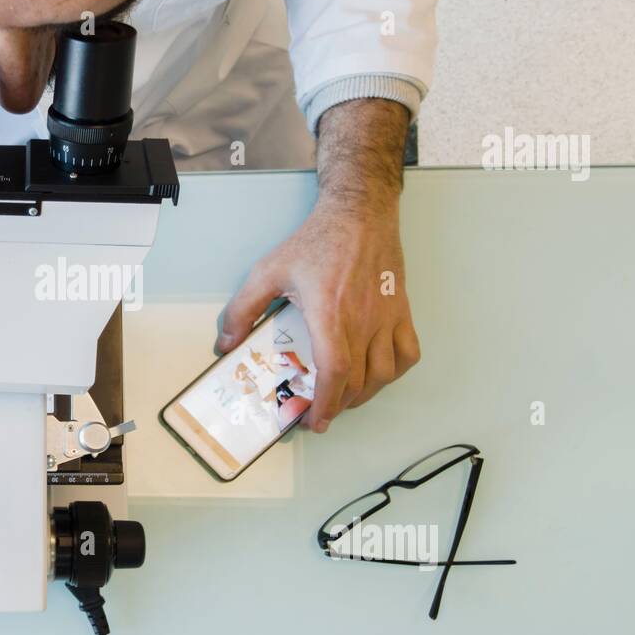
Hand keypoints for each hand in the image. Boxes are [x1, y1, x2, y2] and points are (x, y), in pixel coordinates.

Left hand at [218, 201, 419, 433]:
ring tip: (344, 398)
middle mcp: (363, 320)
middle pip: (358, 381)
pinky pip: (409, 352)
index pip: (335, 371)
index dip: (326, 403)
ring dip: (365, 394)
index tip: (314, 421)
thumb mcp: (268, 271)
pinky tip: (378, 373)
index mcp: (330, 313)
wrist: (359, 213)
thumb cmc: (316, 241)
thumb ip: (243, 309)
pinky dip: (395, 371)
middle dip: (338, 406)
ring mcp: (387, 316)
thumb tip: (225, 343)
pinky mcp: (401, 310)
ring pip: (385, 373)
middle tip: (320, 413)